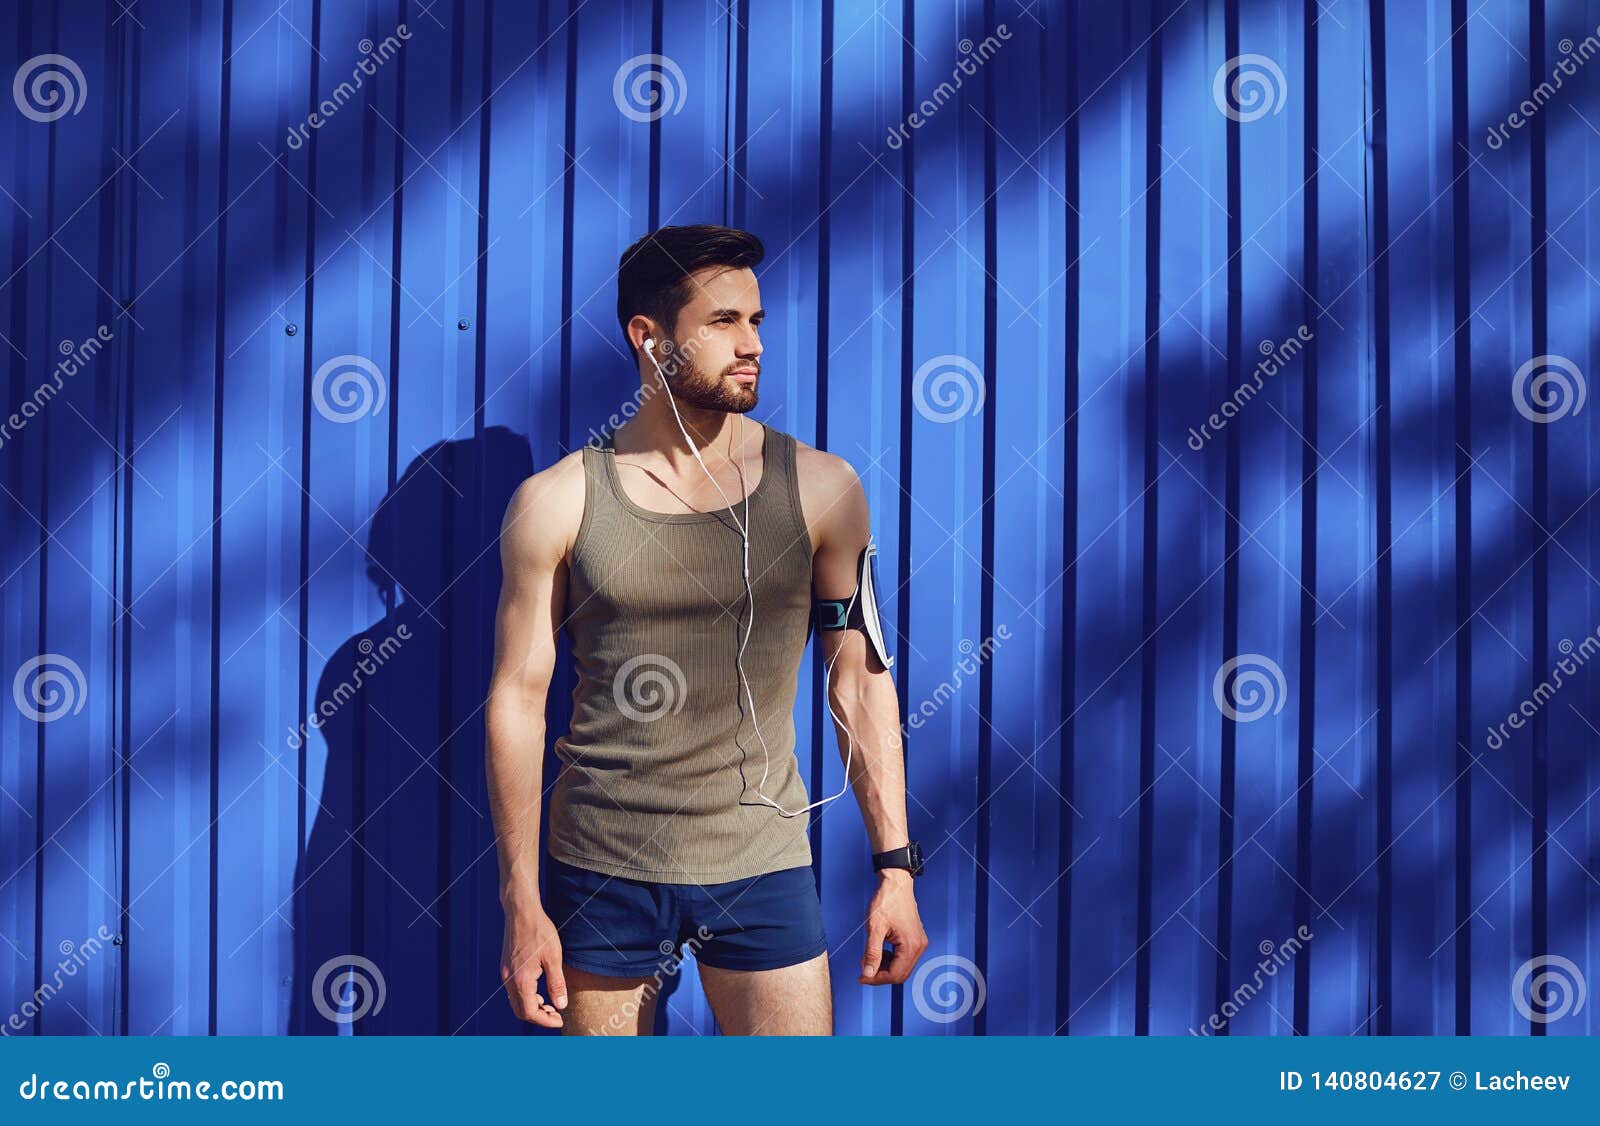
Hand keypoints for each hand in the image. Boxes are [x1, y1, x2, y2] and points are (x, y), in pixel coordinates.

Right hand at [500, 900, 566, 1027]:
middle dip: (539, 1016)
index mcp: (521, 980)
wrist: (521, 911)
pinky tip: (539, 991)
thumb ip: (556, 983)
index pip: (530, 1012)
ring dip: (532, 1007)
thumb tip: (561, 1006)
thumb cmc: (539, 931)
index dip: (546, 1020)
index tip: (560, 1021)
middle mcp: (509, 980)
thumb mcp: (553, 957)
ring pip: (516, 1001)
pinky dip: (526, 997)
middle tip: (556, 1014)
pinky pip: (513, 991)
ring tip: (550, 1003)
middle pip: (520, 1011)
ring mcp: (505, 974)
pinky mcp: (506, 967)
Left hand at [859, 869, 927, 984]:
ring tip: (869, 957)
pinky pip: (904, 958)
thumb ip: (872, 953)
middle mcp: (919, 946)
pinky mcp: (916, 939)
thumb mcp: (874, 928)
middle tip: (863, 968)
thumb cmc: (886, 901)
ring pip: (902, 967)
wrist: (896, 884)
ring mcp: (919, 943)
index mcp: (911, 945)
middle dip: (880, 974)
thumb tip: (867, 973)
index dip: (876, 979)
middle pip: (900, 974)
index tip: (861, 976)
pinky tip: (880, 951)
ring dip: (885, 967)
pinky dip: (891, 959)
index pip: (895, 975)